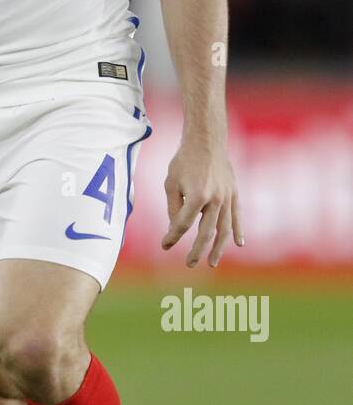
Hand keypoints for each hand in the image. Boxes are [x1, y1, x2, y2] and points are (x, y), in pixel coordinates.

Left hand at [161, 139, 243, 268]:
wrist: (206, 140)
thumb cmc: (184, 161)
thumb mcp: (171, 183)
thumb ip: (174, 207)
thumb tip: (176, 228)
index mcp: (196, 196)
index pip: (183, 224)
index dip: (172, 236)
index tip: (164, 245)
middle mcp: (215, 199)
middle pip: (206, 232)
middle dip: (197, 250)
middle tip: (189, 264)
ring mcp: (227, 197)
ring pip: (224, 229)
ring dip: (219, 248)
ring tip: (212, 262)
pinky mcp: (234, 193)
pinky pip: (237, 216)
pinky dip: (238, 231)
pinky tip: (239, 244)